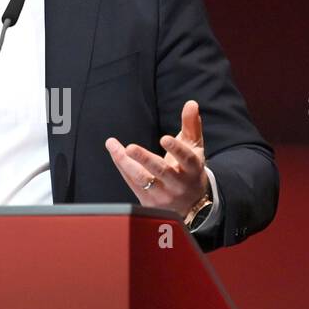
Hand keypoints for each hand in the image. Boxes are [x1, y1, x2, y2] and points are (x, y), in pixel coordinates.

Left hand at [105, 99, 208, 216]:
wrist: (191, 205)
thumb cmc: (189, 169)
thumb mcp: (194, 148)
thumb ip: (192, 125)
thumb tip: (191, 103)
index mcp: (193, 169)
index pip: (186, 159)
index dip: (176, 149)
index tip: (164, 138)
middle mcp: (178, 184)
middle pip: (161, 171)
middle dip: (145, 159)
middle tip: (131, 148)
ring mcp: (163, 195)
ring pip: (142, 180)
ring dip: (127, 164)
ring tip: (114, 147)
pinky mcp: (149, 202)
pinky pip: (133, 183)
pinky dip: (123, 167)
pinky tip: (115, 152)